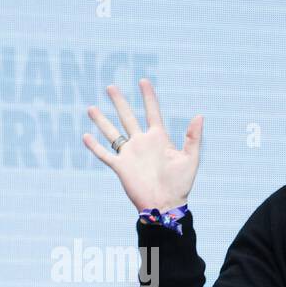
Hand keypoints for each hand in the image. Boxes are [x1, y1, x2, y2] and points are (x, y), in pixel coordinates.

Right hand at [83, 78, 201, 211]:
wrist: (166, 204)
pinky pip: (105, 154)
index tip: (143, 81)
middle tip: (110, 86)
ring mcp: (130, 154)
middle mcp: (142, 143)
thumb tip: (199, 115)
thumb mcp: (190, 159)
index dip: (148, 96)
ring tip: (91, 108)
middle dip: (119, 102)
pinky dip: (95, 146)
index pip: (152, 111)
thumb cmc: (181, 184)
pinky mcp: (121, 167)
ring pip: (112, 132)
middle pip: (127, 117)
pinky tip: (86, 136)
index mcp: (159, 138)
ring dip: (102, 120)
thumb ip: (193, 138)